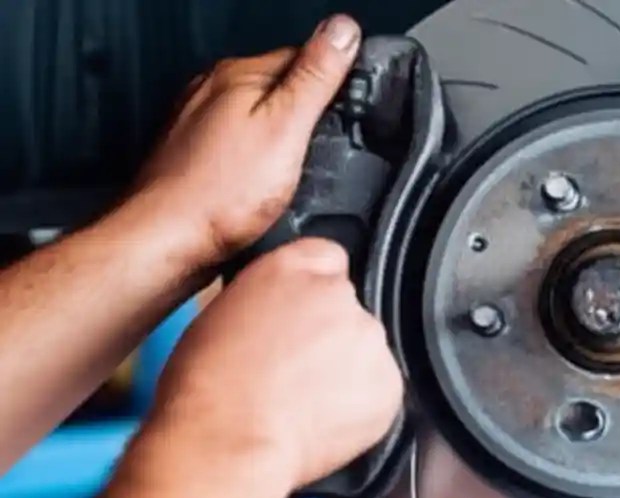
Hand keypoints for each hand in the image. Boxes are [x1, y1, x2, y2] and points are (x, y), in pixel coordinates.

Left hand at [127, 15, 361, 268]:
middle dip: (306, 114)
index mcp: (238, 76)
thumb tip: (343, 30)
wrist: (166, 242)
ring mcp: (197, 124)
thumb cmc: (220, 193)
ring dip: (280, 140)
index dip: (334, 82)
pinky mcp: (192, 157)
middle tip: (325, 149)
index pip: (303, 56)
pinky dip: (256, 162)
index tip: (350, 112)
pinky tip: (262, 185)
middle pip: (278, 89)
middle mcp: (211, 92)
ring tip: (295, 171)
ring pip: (257, 119)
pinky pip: (238, 148)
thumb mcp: (287, 128)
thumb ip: (316, 77)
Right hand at [145, 239, 402, 495]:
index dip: (311, 289)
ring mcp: (369, 340)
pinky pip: (379, 389)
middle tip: (292, 370)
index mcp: (292, 268)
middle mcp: (340, 295)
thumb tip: (282, 312)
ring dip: (346, 369)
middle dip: (328, 335)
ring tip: (302, 401)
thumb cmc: (207, 388)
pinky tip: (322, 419)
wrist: (229, 442)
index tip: (301, 313)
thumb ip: (267, 299)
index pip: (325, 257)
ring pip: (364, 350)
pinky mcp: (388, 384)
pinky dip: (360, 405)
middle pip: (347, 308)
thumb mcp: (221, 314)